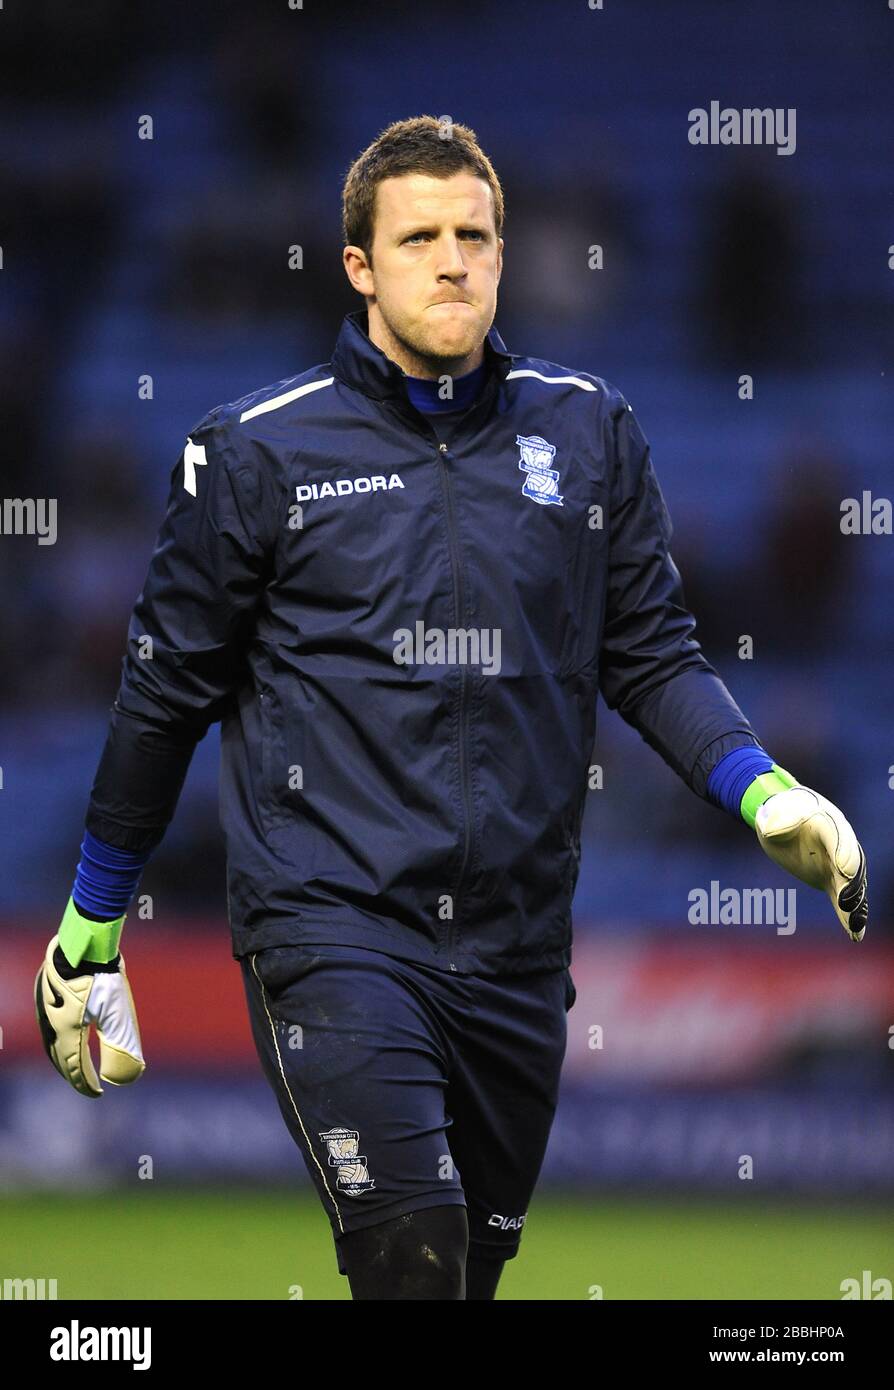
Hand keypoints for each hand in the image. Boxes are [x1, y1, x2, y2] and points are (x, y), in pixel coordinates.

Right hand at [34, 933, 144, 1096]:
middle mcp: (50, 1024)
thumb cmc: (102, 977)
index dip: (86, 1084)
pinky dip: (58, 1040)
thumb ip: (122, 1045)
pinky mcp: (45, 995)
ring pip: (51, 1043)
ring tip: (74, 1067)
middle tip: (86, 1085)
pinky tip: (67, 1035)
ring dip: (62, 1059)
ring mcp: (45, 1009)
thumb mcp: (117, 1012)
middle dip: (72, 1074)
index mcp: (66, 1031)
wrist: (83, 944)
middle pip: (59, 1059)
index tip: (98, 1094)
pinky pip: (49, 1026)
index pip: (74, 1067)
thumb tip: (128, 1076)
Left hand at [755, 786, 867, 941]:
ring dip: (855, 906)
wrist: (784, 815)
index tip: (844, 868)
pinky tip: (855, 935)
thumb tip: (770, 831)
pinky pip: (842, 899)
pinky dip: (849, 916)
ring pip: (851, 885)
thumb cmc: (779, 811)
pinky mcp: (831, 879)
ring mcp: (838, 863)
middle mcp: (840, 843)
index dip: (843, 852)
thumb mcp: (775, 810)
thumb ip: (776, 819)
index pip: (840, 838)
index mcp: (828, 821)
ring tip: (856, 926)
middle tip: (848, 903)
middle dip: (852, 885)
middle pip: (852, 864)